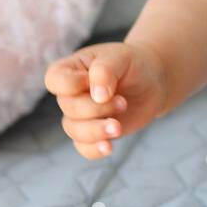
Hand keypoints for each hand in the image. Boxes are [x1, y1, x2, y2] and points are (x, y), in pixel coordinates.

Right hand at [44, 41, 168, 159]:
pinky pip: (84, 147)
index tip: (94, 81)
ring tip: (118, 127)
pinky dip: (94, 149)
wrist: (151, 81)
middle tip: (123, 103)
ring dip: (97, 131)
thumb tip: (98, 96)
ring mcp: (80, 116)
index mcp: (70, 70)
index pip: (55, 80)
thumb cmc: (130, 64)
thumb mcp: (120, 57)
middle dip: (97, 108)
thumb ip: (104, 71)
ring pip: (74, 130)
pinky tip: (109, 147)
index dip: (72, 85)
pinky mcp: (93, 133)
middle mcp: (70, 94)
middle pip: (69, 108)